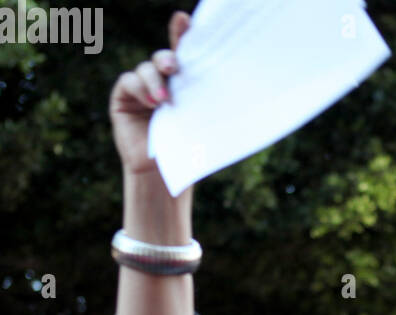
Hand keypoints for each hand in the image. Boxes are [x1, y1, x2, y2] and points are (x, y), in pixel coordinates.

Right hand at [109, 11, 189, 176]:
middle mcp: (163, 82)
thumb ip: (203, 103)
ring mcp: (142, 88)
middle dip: (168, 58)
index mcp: (185, 86)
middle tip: (174, 67)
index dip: (182, 34)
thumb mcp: (199, 124)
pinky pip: (128, 81)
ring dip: (154, 79)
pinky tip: (150, 103)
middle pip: (164, 58)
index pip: (185, 56)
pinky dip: (139, 88)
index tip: (184, 20)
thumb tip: (231, 88)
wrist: (162, 173)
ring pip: (146, 68)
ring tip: (163, 100)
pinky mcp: (124, 97)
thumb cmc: (186, 151)